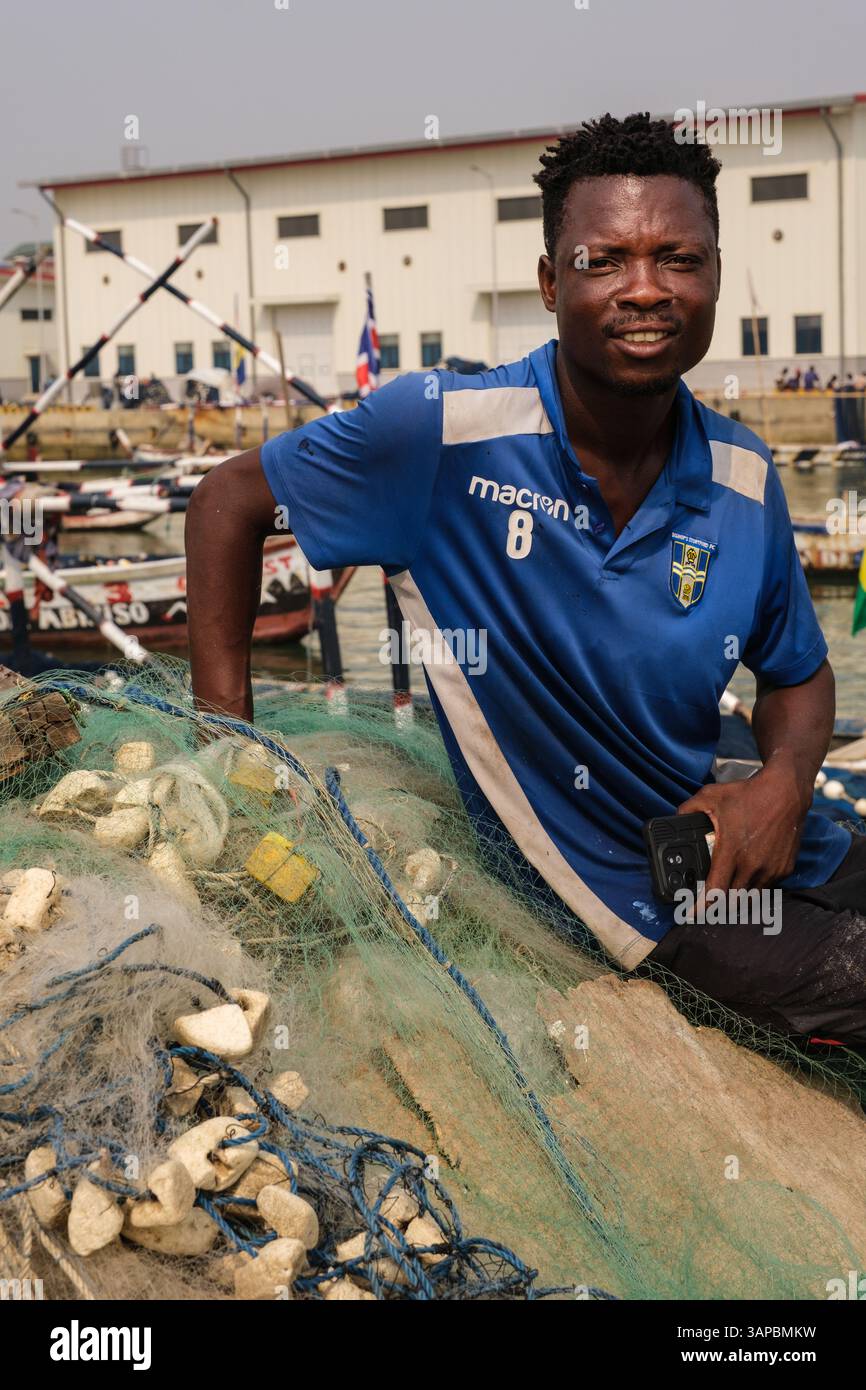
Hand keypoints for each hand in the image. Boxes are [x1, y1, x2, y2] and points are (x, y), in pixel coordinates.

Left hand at [677, 764, 811, 896]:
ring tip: (726, 897)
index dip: (701, 907)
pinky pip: (767, 887)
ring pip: (750, 897)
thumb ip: (689, 808)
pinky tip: (746, 880)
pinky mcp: (784, 869)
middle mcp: (752, 865)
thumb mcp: (711, 796)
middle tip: (707, 905)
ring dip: (737, 900)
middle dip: (718, 908)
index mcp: (731, 852)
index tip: (690, 914)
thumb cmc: (749, 794)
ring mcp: (771, 869)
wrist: (786, 792)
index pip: (715, 891)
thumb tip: (675, 818)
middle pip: (732, 902)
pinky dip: (755, 888)